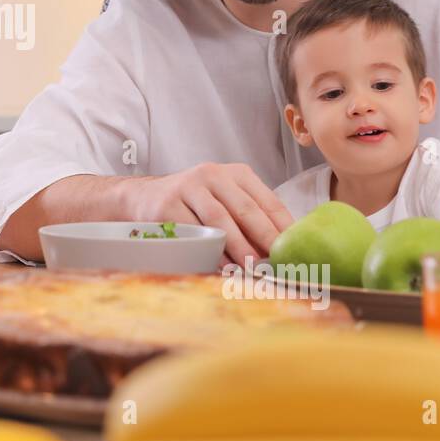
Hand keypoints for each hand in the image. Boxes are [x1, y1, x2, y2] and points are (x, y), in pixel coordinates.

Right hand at [132, 162, 293, 266]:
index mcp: (235, 173)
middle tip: (276, 261)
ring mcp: (187, 188)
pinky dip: (209, 251)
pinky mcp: (167, 205)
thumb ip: (251, 217)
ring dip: (237, 246)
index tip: (295, 248)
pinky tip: (220, 264)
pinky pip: (193, 231)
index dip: (282, 226)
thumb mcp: (225, 199)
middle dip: (264, 237)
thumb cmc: (194, 203)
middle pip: (244, 209)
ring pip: (219, 220)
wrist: (144, 196)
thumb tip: (283, 248)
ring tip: (250, 266)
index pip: (266, 200)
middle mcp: (212, 174)